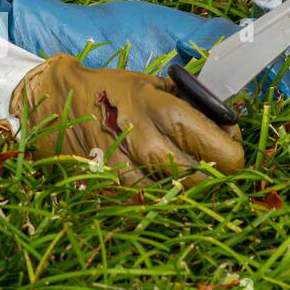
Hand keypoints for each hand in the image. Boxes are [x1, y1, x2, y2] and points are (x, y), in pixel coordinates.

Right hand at [9, 54, 243, 186]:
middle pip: (206, 181)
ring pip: (180, 197)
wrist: (57, 104)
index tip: (227, 144)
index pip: (222, 150)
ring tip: (180, 167)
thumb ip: (194, 105)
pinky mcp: (112, 190)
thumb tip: (227, 124)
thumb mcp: (156, 85)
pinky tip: (158, 179)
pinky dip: (162, 196)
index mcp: (163, 111)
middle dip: (215, 173)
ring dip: (188, 186)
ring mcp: (127, 171)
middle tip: (208, 159)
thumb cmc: (114, 92)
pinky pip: (152, 204)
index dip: (232, 151)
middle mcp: (147, 144)